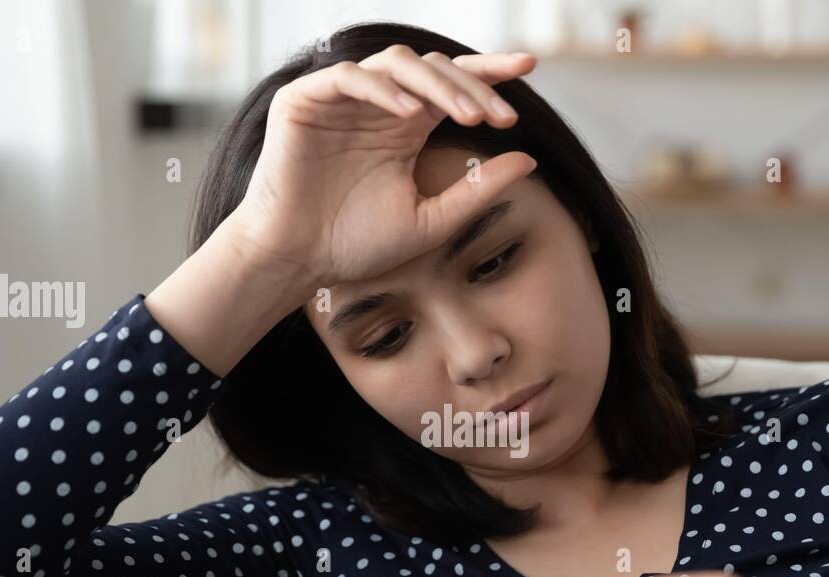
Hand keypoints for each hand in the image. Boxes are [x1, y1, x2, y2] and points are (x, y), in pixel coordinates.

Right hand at [236, 45, 539, 287]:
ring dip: (437, 83)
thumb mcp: (432, 221)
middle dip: (473, 85)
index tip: (529, 68)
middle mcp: (378, 106)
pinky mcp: (304, 100)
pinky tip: (409, 111)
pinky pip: (348, 77)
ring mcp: (341, 99)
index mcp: (407, 127)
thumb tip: (531, 158)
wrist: (298, 263)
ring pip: (396, 62)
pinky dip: (381, 88)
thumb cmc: (356, 246)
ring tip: (466, 116)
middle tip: (500, 115)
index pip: (454, 86)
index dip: (490, 72)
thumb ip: (477, 190)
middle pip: (433, 68)